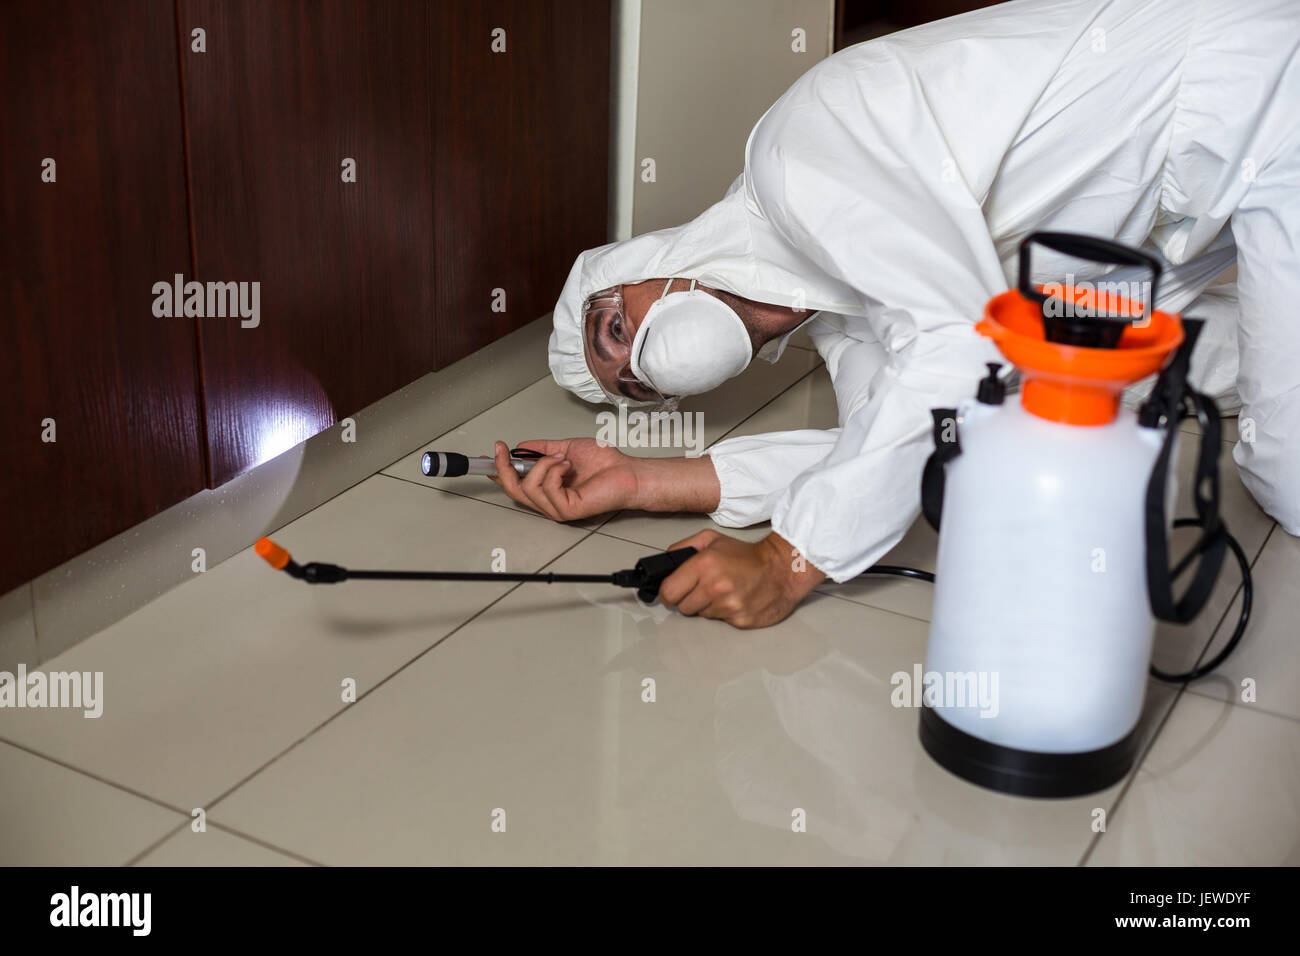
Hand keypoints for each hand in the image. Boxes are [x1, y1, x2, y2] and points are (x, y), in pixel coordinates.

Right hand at [489, 439, 636, 521]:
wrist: (626, 472)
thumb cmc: (605, 464)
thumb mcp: (565, 448)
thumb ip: (542, 449)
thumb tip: (522, 447)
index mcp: (548, 489)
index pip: (515, 485)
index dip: (500, 470)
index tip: (495, 451)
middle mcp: (549, 501)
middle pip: (513, 491)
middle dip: (504, 468)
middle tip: (504, 450)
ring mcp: (557, 508)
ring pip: (528, 487)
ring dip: (543, 465)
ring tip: (563, 459)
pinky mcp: (566, 510)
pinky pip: (546, 488)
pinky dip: (554, 470)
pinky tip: (568, 466)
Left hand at [657, 530, 825, 628]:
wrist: (783, 569)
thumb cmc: (747, 555)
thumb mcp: (712, 539)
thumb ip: (684, 548)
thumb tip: (666, 563)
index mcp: (705, 565)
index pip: (669, 592)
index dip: (669, 592)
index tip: (673, 591)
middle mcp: (715, 587)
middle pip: (682, 608)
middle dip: (689, 599)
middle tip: (703, 589)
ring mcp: (729, 606)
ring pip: (702, 615)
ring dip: (708, 606)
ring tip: (725, 592)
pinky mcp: (740, 621)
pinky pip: (720, 622)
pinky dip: (725, 613)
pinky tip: (736, 600)